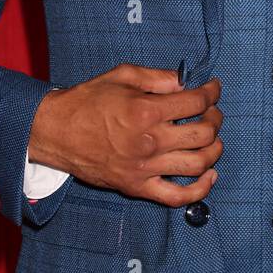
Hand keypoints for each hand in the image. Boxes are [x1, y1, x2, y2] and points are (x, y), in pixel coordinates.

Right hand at [27, 63, 222, 204]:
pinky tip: (209, 175)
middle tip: (212, 112)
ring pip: (198, 164)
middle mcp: (150, 141)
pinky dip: (200, 189)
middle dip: (216, 119)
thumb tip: (185, 81)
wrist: (56, 132)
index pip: (196, 102)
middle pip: (204, 133)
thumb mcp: (121, 75)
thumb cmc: (87, 101)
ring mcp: (145, 168)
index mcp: (147, 111)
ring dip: (214, 150)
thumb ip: (157, 77)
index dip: (212, 92)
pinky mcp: (138, 187)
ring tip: (212, 139)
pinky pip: (177, 197)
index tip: (213, 88)